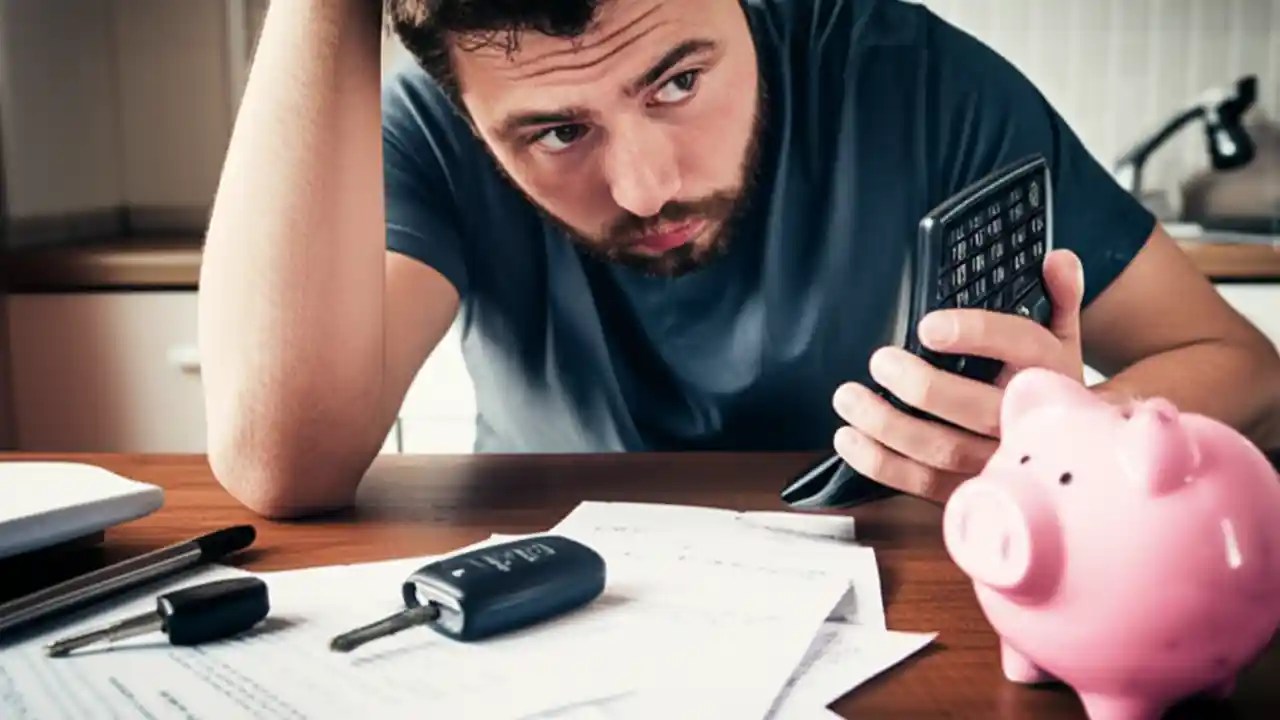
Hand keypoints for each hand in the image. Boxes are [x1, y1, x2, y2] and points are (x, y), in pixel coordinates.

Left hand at [832, 249, 1086, 503]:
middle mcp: (1025, 420)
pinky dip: (879, 463)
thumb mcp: (1062, 339)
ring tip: (849, 396)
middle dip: (921, 385)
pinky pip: (921, 484)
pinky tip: (850, 438)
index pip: (1018, 345)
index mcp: (1050, 371)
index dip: (974, 332)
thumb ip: (1059, 296)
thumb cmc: (1050, 386)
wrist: (1072, 451)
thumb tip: (1057, 260)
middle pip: (974, 407)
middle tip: (880, 361)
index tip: (929, 325)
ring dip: (887, 425)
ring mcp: (997, 462)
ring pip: (940, 449)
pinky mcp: (969, 491)